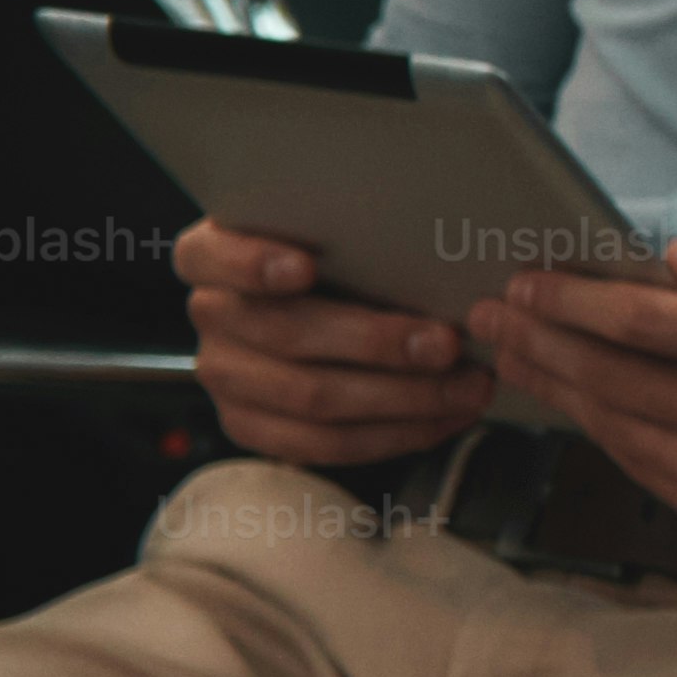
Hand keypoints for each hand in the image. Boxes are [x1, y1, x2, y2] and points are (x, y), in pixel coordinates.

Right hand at [177, 219, 494, 468]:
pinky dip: (394, 434)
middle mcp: (210, 314)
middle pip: (286, 333)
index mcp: (211, 256)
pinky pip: (322, 444)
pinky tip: (445, 418)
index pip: (211, 256)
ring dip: (402, 398)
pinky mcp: (249, 424)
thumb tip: (436, 252)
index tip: (304, 268)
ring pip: (311, 397)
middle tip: (446, 344)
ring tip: (466, 388)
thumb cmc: (337, 256)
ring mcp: (222, 374)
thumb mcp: (334, 232)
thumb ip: (357, 236)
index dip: (254, 264)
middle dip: (376, 343)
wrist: (313, 306)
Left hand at [468, 227, 676, 553]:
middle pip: (615, 376)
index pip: (650, 323)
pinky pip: (635, 463)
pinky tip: (571, 396)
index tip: (529, 281)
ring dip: (553, 384)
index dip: (576, 301)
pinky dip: (594, 426)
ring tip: (515, 349)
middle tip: (493, 312)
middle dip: (542, 339)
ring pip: (613, 425)